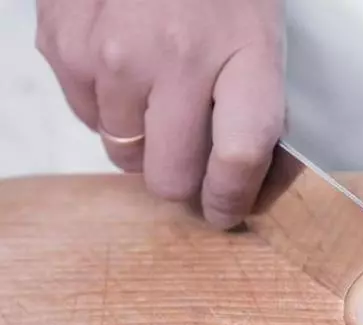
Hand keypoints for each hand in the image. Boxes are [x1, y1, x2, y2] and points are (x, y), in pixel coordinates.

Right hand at [35, 0, 288, 228]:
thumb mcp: (260, 38)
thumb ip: (255, 106)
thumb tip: (243, 178)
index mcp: (241, 55)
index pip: (240, 156)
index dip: (230, 199)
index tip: (224, 211)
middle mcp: (174, 60)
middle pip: (170, 175)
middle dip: (182, 180)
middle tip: (189, 160)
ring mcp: (112, 54)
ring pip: (122, 154)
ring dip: (142, 140)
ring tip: (157, 94)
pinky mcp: (63, 45)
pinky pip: (87, 117)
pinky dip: (108, 107)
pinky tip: (125, 67)